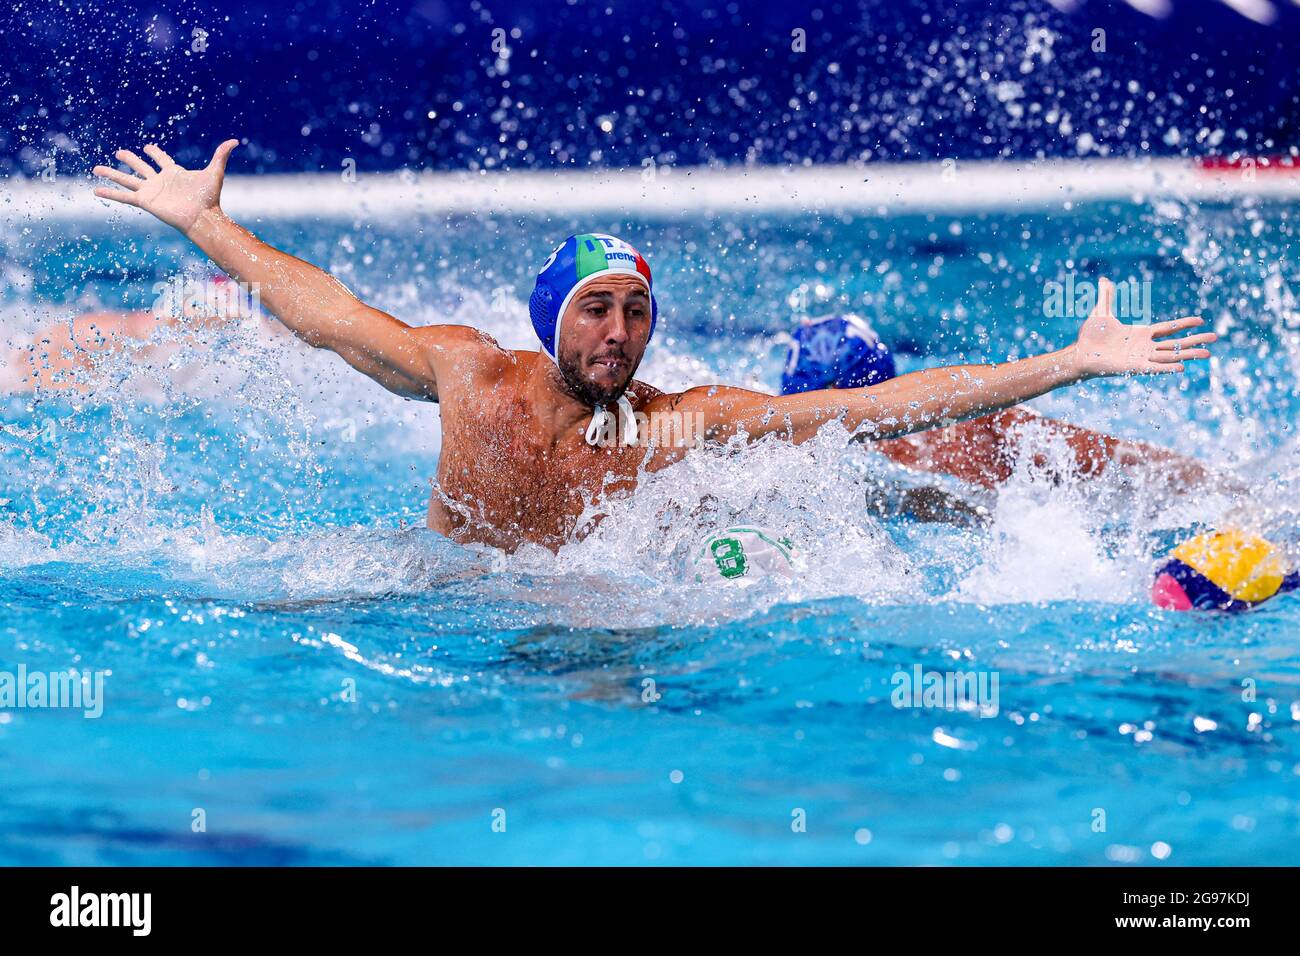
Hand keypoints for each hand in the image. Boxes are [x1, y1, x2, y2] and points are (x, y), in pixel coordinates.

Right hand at [92, 140, 239, 234]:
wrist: (202, 217)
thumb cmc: (209, 198)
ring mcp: (151, 191)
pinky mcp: (145, 201)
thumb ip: (222, 155)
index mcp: (174, 173)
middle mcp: (160, 181)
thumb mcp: (214, 173)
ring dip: (112, 173)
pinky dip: (110, 193)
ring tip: (96, 168)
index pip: (162, 159)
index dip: (155, 152)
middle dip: (130, 159)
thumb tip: (236, 140)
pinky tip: (96, 189)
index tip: (147, 147)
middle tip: (119, 152)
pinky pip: (124, 196)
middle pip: (140, 167)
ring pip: (127, 179)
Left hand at [1070, 277, 1215, 377]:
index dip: (1184, 324)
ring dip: (1189, 355)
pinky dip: (1168, 367)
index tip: (1201, 320)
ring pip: (1170, 356)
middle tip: (1215, 338)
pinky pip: (1155, 368)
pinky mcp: (1134, 368)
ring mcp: (1141, 358)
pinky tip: (1182, 367)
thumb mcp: (1101, 312)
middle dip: (1195, 340)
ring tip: (1208, 354)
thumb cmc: (1090, 337)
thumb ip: (1106, 297)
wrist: (1079, 353)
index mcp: (1141, 334)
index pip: (1168, 328)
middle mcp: (1145, 347)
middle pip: (1176, 342)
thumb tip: (1104, 279)